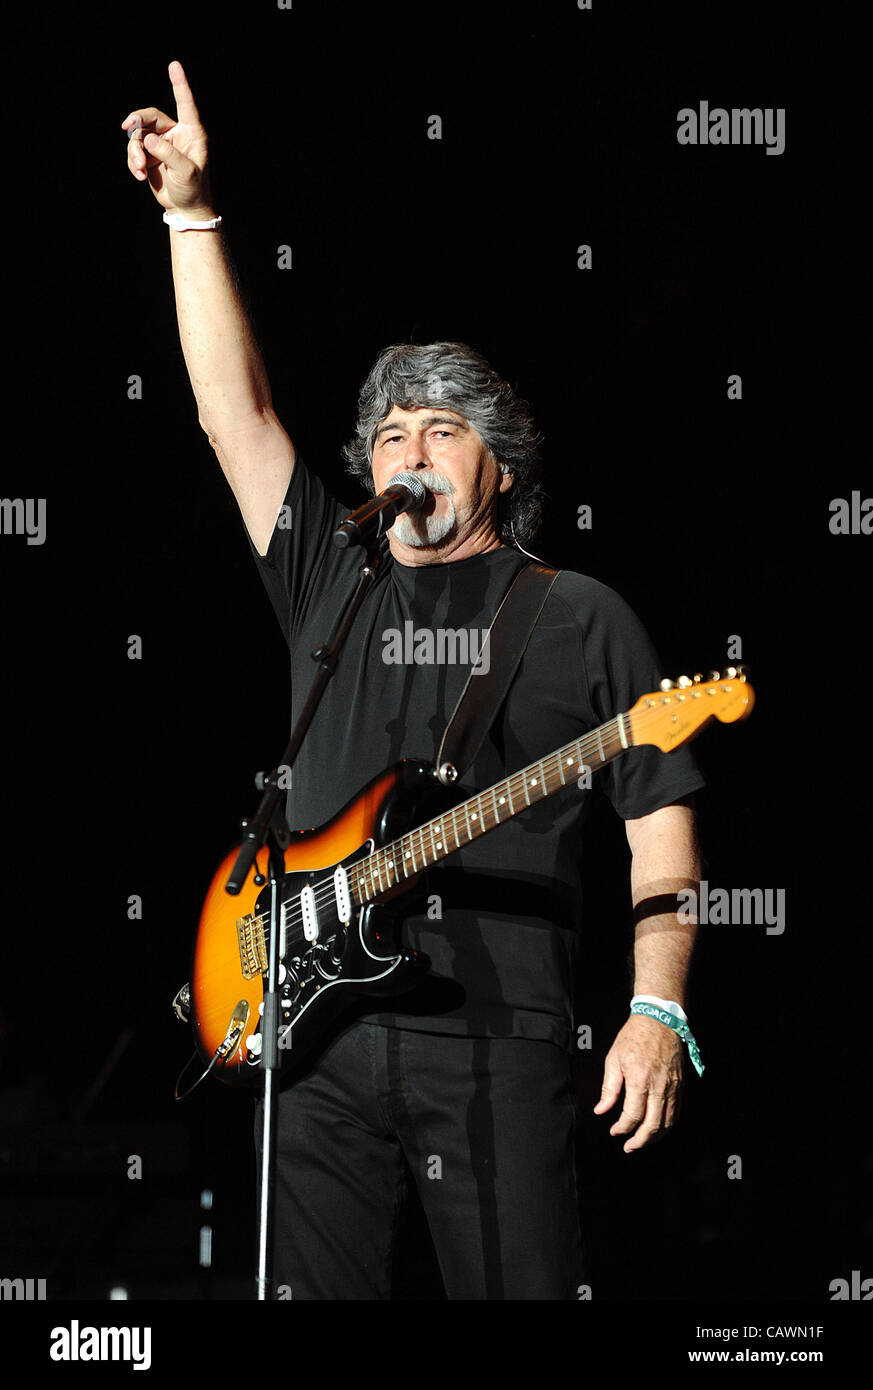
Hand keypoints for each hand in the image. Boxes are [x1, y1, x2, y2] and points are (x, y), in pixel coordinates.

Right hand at [122, 60, 213, 216]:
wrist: (184, 209)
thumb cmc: (193, 190)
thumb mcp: (186, 172)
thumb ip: (168, 154)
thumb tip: (147, 139)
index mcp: (191, 133)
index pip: (184, 104)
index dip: (179, 84)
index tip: (174, 65)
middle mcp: (175, 134)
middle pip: (149, 116)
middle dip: (137, 122)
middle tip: (128, 128)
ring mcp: (160, 144)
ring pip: (138, 136)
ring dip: (134, 152)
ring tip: (141, 169)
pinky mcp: (149, 156)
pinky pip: (134, 152)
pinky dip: (134, 163)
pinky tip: (141, 176)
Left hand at [593, 1013, 683, 1151]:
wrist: (659, 1020)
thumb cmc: (634, 1037)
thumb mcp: (614, 1059)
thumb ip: (608, 1088)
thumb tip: (600, 1110)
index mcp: (639, 1079)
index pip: (633, 1115)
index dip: (622, 1128)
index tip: (615, 1132)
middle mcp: (659, 1086)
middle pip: (653, 1125)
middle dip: (640, 1141)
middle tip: (629, 1147)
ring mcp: (672, 1086)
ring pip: (667, 1122)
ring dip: (655, 1137)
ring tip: (642, 1142)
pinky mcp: (680, 1085)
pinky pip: (676, 1112)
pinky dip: (667, 1125)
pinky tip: (657, 1129)